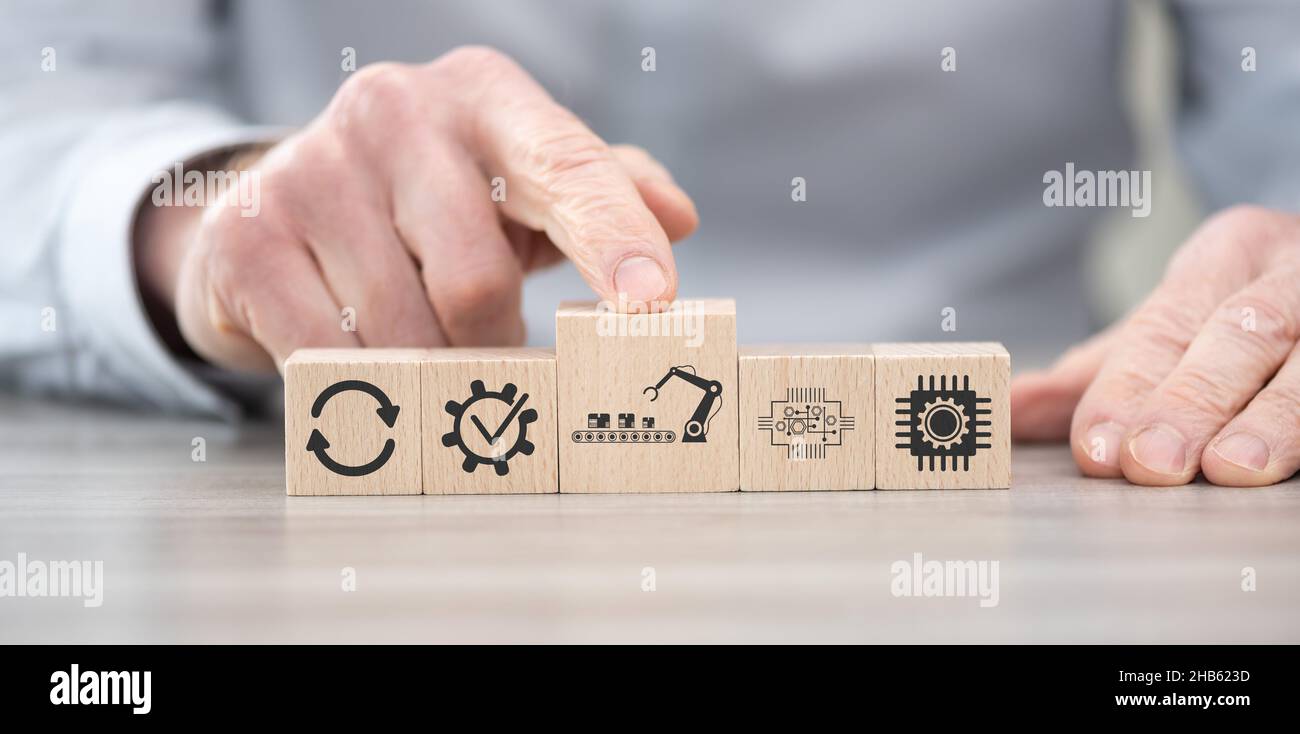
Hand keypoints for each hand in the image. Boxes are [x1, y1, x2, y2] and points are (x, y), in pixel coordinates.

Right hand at [135, 47, 697, 372]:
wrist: (283, 203)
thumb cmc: (435, 203)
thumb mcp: (521, 186)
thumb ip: (604, 194)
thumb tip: (678, 215)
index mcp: (485, 98)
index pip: (566, 167)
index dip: (614, 237)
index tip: (654, 304)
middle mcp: (393, 111)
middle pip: (477, 283)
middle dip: (491, 345)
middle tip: (486, 351)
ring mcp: (310, 169)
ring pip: (405, 334)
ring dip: (426, 370)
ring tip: (415, 341)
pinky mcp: (246, 235)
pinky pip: (329, 357)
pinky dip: (360, 380)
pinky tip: (356, 347)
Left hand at [1012, 206, 1299, 486]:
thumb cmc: (1238, 310)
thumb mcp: (1166, 327)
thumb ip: (1091, 375)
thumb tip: (1005, 411)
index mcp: (1226, 254)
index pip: (1167, 324)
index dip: (1130, 389)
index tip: (1098, 447)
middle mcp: (1292, 271)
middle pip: (1239, 335)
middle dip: (1190, 402)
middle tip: (1150, 464)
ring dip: (1272, 420)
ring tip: (1232, 469)